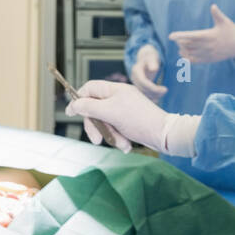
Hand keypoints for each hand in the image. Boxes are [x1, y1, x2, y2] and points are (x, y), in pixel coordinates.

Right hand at [66, 80, 196, 156]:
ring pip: (105, 122)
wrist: (164, 134)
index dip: (78, 99)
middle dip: (96, 126)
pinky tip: (126, 145)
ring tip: (120, 143)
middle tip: (96, 140)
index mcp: (114, 90)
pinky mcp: (129, 121)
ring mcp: (124, 109)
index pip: (89, 88)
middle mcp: (118, 97)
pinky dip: (118, 138)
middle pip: (95, 109)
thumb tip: (74, 105)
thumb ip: (89, 107)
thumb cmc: (139, 120)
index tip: (70, 113)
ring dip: (109, 135)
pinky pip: (115, 129)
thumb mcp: (110, 113)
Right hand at [129, 44, 167, 101]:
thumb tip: (154, 69)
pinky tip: (158, 98)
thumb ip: (153, 62)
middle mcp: (134, 78)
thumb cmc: (150, 56)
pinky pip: (144, 94)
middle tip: (165, 91)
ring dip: (153, 96)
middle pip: (143, 89)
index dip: (153, 88)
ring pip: (143, 93)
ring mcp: (136, 83)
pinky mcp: (139, 86)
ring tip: (163, 93)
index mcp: (136, 70)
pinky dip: (151, 97)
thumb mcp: (152, 57)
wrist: (146, 57)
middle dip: (154, 92)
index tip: (165, 89)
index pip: (143, 82)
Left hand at [168, 4, 234, 64]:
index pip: (191, 36)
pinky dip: (187, 58)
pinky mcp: (209, 60)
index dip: (180, 35)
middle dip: (180, 42)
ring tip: (180, 45)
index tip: (171, 36)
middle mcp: (208, 46)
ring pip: (190, 54)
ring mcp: (208, 54)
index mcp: (209, 35)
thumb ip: (217, 14)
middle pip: (188, 45)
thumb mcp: (225, 22)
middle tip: (176, 38)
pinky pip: (195, 61)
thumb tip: (213, 6)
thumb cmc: (231, 31)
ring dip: (183, 50)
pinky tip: (184, 54)